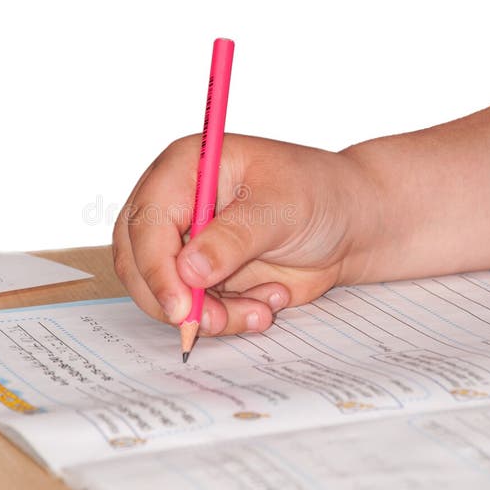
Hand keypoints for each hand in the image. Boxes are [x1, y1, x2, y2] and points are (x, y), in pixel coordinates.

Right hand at [113, 134, 377, 334]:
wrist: (351, 225)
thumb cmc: (319, 194)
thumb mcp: (281, 208)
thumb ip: (233, 238)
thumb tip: (187, 270)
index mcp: (184, 168)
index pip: (147, 220)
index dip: (156, 266)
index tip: (180, 306)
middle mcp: (175, 204)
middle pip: (139, 261)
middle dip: (173, 299)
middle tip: (211, 322)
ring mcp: (186, 243)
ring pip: (165, 294)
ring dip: (209, 314)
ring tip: (260, 309)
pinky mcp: (203, 277)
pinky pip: (194, 310)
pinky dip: (228, 318)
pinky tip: (268, 301)